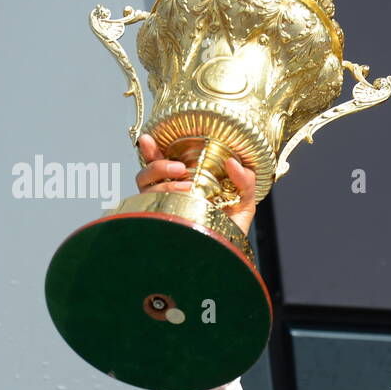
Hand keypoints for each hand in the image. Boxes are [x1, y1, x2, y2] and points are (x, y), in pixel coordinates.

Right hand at [135, 134, 258, 235]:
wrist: (231, 249)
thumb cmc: (233, 224)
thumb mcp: (244, 197)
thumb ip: (244, 179)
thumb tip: (232, 162)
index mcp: (183, 180)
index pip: (159, 161)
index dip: (150, 150)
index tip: (148, 140)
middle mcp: (168, 193)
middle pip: (146, 174)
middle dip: (157, 165)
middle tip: (179, 168)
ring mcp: (162, 208)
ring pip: (146, 190)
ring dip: (164, 184)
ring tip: (187, 187)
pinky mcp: (161, 222)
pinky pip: (151, 209)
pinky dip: (163, 200)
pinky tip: (182, 199)